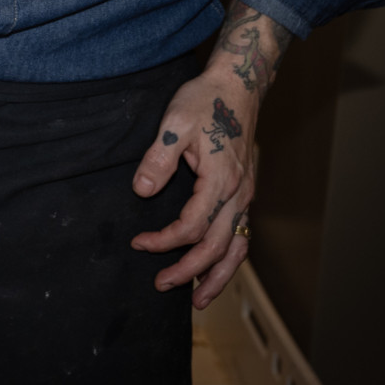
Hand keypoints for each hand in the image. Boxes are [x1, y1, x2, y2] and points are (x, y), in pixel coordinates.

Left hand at [130, 2, 286, 308]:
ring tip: (199, 300)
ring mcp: (246, 194)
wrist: (238, 84)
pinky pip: (241, 233)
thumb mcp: (175, 123)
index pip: (191, 227)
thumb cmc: (205, 101)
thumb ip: (158, 159)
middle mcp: (239, 193)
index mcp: (221, 180)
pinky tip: (216, 266)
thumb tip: (142, 191)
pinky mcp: (245, 191)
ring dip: (219, 276)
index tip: (138, 243)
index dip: (164, 242)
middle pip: (217, 246)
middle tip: (162, 285)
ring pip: (238, 246)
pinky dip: (230, 256)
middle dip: (190, 272)